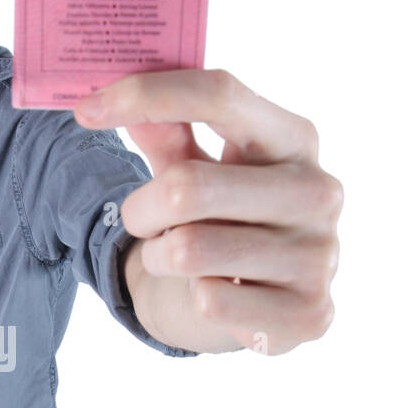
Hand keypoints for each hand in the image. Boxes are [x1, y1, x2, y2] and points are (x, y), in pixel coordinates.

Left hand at [75, 69, 343, 354]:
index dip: (146, 95)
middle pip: (187, 186)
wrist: (257, 303)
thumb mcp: (197, 169)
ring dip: (161, 257)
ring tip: (177, 258)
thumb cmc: (222, 221)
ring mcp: (321, 255)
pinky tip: (214, 293)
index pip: (221, 94)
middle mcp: (319, 192)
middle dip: (140, 208)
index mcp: (296, 139)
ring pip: (188, 251)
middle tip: (138, 220)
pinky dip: (193, 299)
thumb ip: (166, 134)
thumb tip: (114, 99)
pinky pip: (211, 302)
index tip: (86, 110)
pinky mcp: (309, 313)